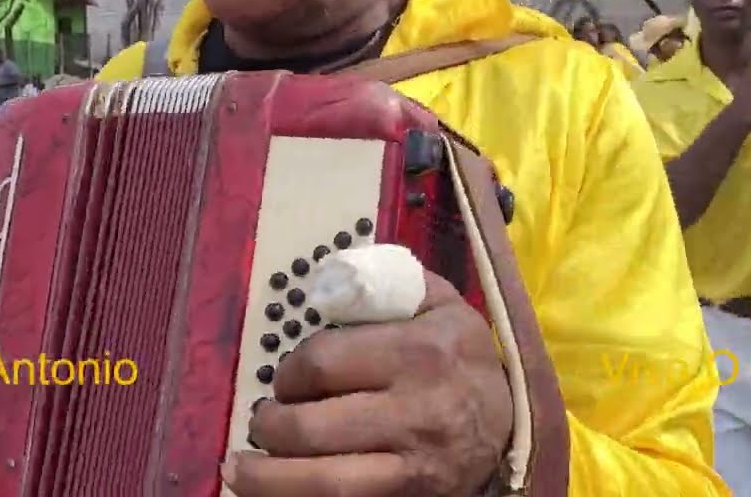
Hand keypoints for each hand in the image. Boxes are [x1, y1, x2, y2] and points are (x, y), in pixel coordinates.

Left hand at [225, 272, 512, 496]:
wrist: (511, 425)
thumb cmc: (462, 358)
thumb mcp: (441, 304)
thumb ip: (391, 282)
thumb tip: (331, 275)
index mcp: (419, 353)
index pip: (321, 365)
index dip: (286, 373)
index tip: (284, 379)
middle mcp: (417, 412)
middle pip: (310, 428)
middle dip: (269, 426)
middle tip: (262, 421)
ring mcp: (414, 467)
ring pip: (322, 483)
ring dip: (266, 480)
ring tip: (240, 470)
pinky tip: (271, 494)